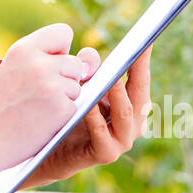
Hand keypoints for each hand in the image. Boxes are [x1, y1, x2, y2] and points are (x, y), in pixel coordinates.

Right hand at [0, 23, 91, 174]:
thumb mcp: (14, 69)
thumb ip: (47, 58)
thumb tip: (92, 62)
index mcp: (24, 48)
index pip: (63, 32)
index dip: (60, 50)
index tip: (47, 64)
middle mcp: (39, 63)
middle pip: (74, 62)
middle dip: (63, 77)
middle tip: (37, 92)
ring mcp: (52, 86)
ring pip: (77, 85)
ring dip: (63, 97)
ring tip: (36, 107)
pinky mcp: (62, 108)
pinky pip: (76, 105)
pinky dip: (62, 114)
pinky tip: (41, 120)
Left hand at [20, 43, 151, 188]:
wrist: (45, 149)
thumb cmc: (65, 115)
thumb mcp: (77, 87)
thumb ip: (86, 69)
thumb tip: (90, 54)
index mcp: (130, 104)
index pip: (139, 78)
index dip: (142, 58)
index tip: (146, 37)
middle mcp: (131, 123)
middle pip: (139, 94)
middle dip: (138, 72)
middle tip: (134, 51)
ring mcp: (121, 141)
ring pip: (126, 115)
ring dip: (118, 95)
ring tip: (113, 78)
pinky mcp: (105, 154)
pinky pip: (103, 135)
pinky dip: (96, 120)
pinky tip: (88, 106)